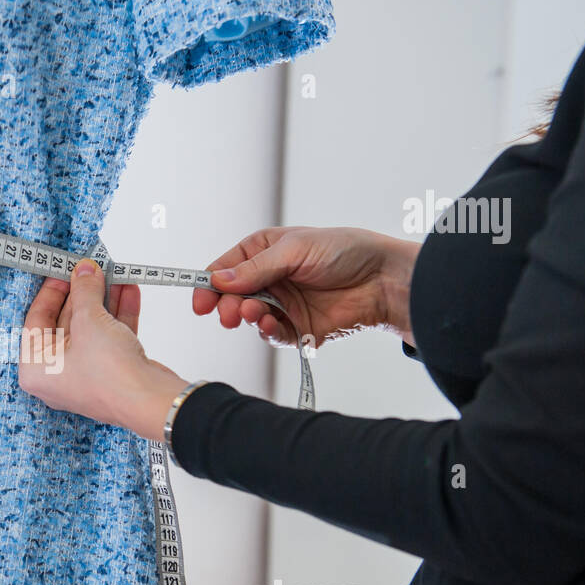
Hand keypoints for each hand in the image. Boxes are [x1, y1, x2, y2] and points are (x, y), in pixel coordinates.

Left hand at [19, 260, 189, 441]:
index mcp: (36, 368)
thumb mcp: (89, 320)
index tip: (63, 271)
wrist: (150, 401)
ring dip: (104, 300)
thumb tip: (84, 271)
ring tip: (114, 274)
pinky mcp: (112, 373)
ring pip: (92, 328)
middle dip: (83, 293)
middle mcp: (58, 374)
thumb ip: (85, 290)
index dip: (51, 291)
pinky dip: (118, 315)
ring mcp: (86, 374)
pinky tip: (129, 291)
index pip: (36, 320)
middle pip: (66, 322)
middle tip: (92, 269)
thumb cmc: (109, 375)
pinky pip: (110, 337)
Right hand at [193, 226, 419, 347]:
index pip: (225, 270)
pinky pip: (272, 335)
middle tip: (228, 313)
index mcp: (262, 252)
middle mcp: (268, 279)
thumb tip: (218, 281)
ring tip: (252, 314)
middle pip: (232, 297)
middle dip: (227, 305)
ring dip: (247, 317)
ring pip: (249, 317)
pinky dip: (267, 332)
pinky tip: (270, 325)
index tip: (201, 302)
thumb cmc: (345, 251)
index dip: (208, 285)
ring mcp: (282, 304)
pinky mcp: (297, 328)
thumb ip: (256, 269)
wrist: (383, 280)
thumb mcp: (295, 250)